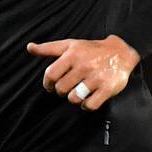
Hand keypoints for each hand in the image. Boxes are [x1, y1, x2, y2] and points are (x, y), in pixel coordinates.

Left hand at [26, 34, 140, 111]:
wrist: (122, 52)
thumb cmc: (92, 50)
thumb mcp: (71, 45)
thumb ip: (49, 48)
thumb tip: (29, 47)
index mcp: (72, 54)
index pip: (51, 74)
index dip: (48, 83)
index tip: (51, 85)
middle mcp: (84, 66)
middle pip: (61, 89)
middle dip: (62, 91)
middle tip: (68, 87)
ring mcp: (96, 78)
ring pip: (73, 98)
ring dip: (74, 98)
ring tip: (79, 92)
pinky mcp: (107, 88)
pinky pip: (89, 105)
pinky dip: (86, 105)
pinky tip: (88, 98)